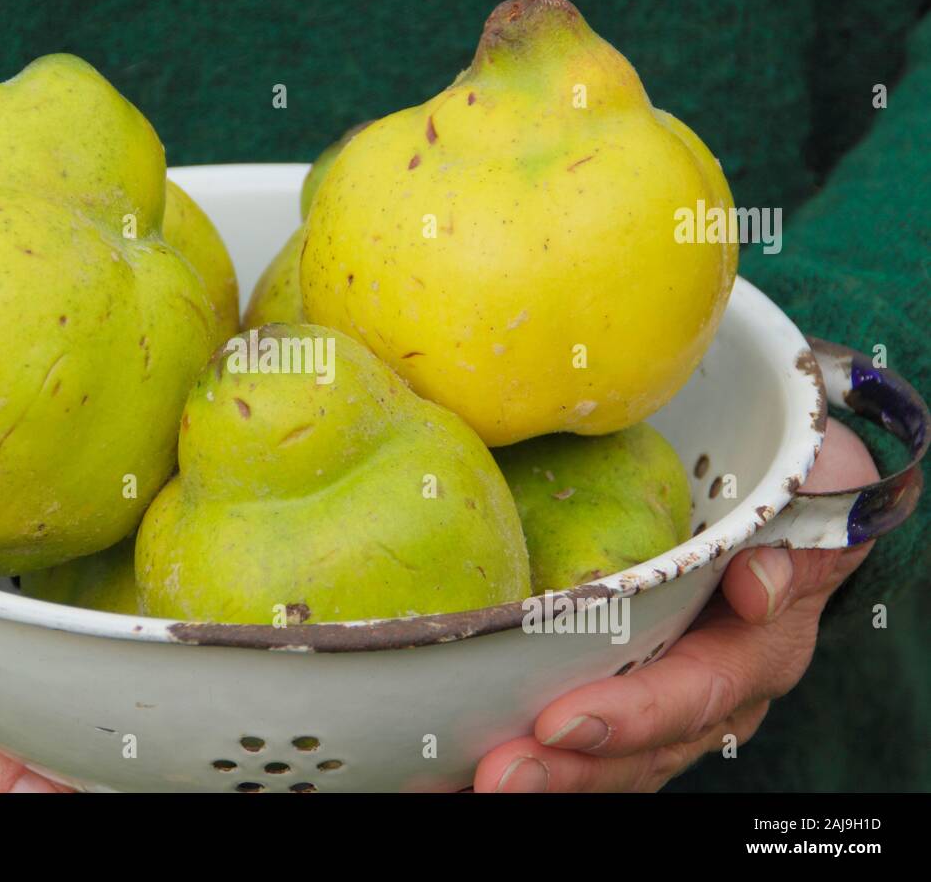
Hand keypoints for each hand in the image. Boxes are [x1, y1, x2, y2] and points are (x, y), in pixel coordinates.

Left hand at [474, 418, 878, 791]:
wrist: (779, 499)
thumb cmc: (789, 489)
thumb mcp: (814, 492)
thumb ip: (791, 536)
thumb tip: (757, 587)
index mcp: (755, 651)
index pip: (693, 694)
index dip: (631, 716)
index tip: (559, 721)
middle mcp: (711, 696)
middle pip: (641, 752)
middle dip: (569, 770)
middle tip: (498, 774)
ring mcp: (663, 704)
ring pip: (606, 762)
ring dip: (542, 775)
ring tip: (468, 784)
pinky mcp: (620, 694)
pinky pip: (578, 742)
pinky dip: (528, 754)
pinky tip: (458, 773)